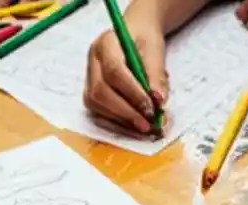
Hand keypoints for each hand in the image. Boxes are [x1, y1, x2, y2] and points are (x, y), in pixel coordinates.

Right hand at [84, 21, 166, 135]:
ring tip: (145, 127)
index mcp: (106, 43)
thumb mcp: (155, 51)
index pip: (114, 71)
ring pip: (96, 104)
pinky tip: (135, 126)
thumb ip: (157, 75)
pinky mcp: (92, 92)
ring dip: (121, 120)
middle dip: (125, 112)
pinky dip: (118, 122)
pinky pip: (99, 112)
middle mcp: (93, 61)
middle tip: (148, 125)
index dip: (133, 93)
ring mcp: (89, 77)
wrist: (135, 35)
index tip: (152, 108)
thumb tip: (159, 101)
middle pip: (100, 91)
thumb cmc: (145, 40)